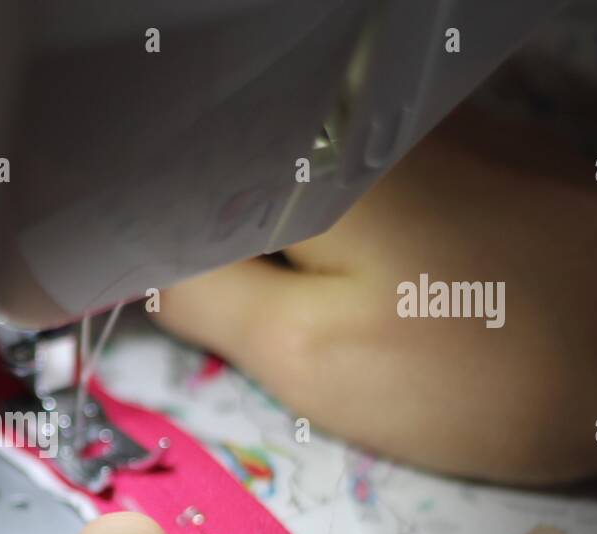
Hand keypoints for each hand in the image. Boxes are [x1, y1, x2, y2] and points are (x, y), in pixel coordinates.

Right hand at [157, 104, 596, 484]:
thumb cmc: (490, 363)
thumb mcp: (310, 355)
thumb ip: (203, 298)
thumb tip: (144, 265)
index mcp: (295, 147)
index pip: (157, 172)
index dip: (120, 232)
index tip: (107, 291)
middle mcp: (342, 107)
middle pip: (211, 160)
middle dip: (181, 230)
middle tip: (183, 308)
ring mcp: (397, 116)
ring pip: (270, 167)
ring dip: (244, 228)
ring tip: (255, 296)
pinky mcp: (442, 139)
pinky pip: (334, 170)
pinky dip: (307, 220)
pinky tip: (328, 272)